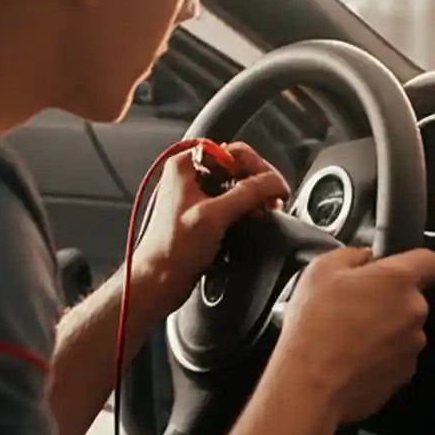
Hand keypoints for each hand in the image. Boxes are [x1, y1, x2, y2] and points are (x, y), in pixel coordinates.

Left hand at [134, 142, 289, 297]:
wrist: (159, 282)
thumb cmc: (171, 250)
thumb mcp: (213, 216)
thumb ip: (248, 194)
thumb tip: (275, 182)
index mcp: (186, 165)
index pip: (234, 152)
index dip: (258, 168)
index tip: (275, 186)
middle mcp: (191, 176)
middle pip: (239, 168)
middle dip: (259, 184)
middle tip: (274, 201)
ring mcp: (198, 195)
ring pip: (238, 186)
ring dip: (255, 198)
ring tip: (266, 211)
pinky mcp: (204, 214)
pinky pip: (233, 203)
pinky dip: (247, 210)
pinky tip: (254, 220)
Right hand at [271, 246, 434, 424]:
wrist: (311, 386)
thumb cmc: (314, 327)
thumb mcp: (320, 271)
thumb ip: (351, 255)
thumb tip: (363, 257)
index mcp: (398, 279)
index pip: (430, 261)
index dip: (414, 262)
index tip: (397, 268)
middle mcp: (414, 311)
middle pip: (411, 297)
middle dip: (387, 298)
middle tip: (354, 305)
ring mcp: (412, 345)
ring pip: (403, 327)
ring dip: (383, 328)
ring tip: (348, 334)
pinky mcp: (405, 374)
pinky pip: (397, 355)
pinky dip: (380, 354)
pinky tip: (352, 356)